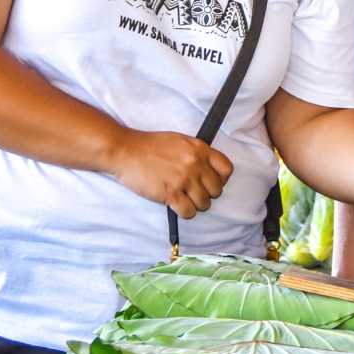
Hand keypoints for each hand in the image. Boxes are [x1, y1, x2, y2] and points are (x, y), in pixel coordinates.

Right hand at [109, 128, 232, 216]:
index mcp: (199, 149)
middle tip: (194, 192)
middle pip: (217, 190)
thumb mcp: (180, 141)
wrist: (126, 151)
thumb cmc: (150, 145)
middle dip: (207, 194)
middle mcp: (195, 164)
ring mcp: (183, 179)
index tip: (211, 182)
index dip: (221, 179)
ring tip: (184, 199)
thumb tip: (208, 169)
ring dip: (196, 204)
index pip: (227, 169)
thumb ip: (197, 153)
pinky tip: (176, 205)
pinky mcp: (170, 194)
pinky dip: (185, 212)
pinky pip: (189, 212)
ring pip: (205, 204)